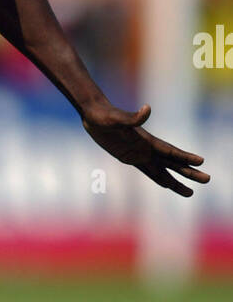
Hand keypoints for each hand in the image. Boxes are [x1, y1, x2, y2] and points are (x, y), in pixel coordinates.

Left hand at [81, 102, 209, 196]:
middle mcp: (147, 148)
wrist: (94, 115)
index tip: (200, 162)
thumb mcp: (117, 118)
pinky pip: (147, 171)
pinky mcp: (129, 157)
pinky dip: (158, 178)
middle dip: (189, 172)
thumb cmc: (105, 115)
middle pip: (172, 163)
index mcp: (146, 140)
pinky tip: (167, 185)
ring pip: (162, 171)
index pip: (170, 151)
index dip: (185, 156)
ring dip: (176, 182)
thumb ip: (132, 117)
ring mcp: (139, 153)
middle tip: (207, 179)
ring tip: (190, 193)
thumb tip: (147, 109)